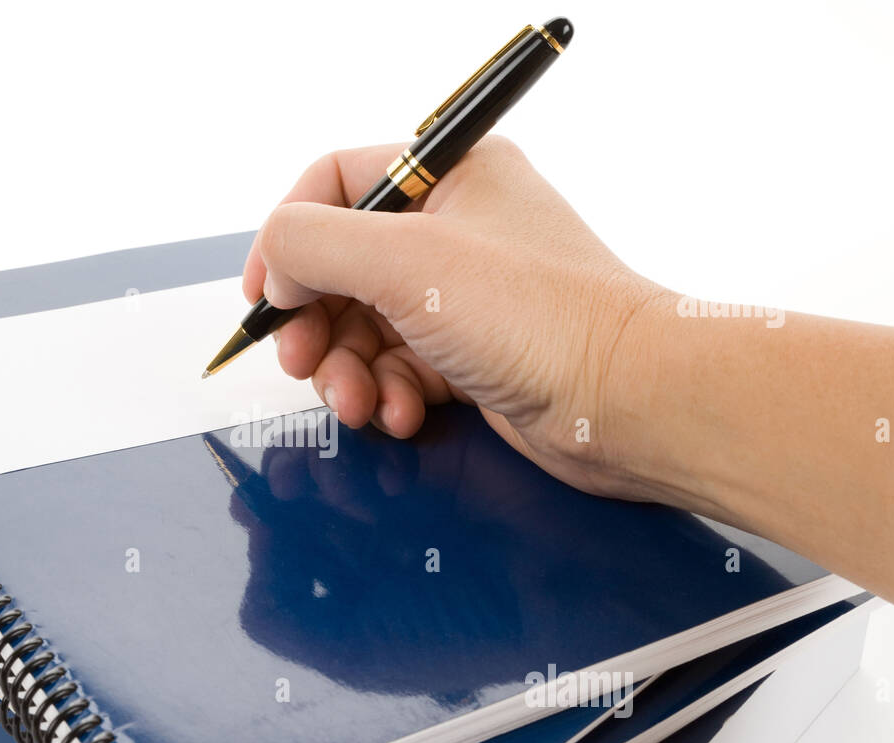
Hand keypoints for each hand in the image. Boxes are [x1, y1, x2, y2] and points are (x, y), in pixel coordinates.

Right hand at [242, 137, 668, 499]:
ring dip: (347, 372)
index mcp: (449, 175)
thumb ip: (314, 243)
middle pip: (340, 268)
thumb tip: (275, 262)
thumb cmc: (543, 318)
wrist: (627, 402)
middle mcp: (455, 230)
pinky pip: (399, 371)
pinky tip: (401, 416)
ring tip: (357, 403)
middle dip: (315, 324)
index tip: (265, 293)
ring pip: (363, 329)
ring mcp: (463, 296)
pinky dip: (388, 396)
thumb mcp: (406, 260)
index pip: (334, 183)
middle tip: (302, 361)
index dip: (287, 238)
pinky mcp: (471, 356)